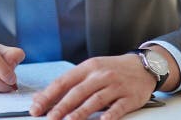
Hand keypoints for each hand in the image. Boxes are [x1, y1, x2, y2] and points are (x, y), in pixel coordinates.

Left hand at [29, 54, 156, 119]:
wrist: (144, 66)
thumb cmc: (112, 69)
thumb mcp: (91, 70)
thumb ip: (70, 83)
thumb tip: (43, 97)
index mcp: (88, 67)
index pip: (64, 81)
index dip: (49, 95)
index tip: (37, 107)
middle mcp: (101, 75)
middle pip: (78, 91)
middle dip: (62, 106)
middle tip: (49, 117)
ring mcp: (116, 85)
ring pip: (95, 99)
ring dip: (81, 112)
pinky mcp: (130, 97)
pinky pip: (118, 107)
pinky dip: (110, 115)